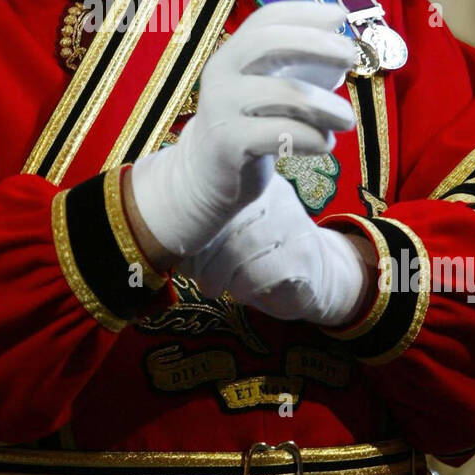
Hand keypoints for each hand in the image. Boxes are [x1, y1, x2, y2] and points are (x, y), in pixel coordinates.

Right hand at [128, 1, 356, 258]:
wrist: (206, 172)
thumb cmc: (250, 122)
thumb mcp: (266, 86)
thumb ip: (298, 66)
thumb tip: (345, 46)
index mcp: (233, 52)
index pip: (267, 18)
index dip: (305, 12)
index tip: (341, 15)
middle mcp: (221, 72)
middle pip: (267, 42)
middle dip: (316, 43)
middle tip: (350, 55)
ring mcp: (222, 107)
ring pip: (284, 93)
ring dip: (328, 105)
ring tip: (347, 119)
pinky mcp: (230, 143)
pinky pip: (283, 133)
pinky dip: (314, 138)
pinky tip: (325, 144)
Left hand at [180, 170, 372, 327]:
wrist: (314, 276)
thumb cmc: (254, 255)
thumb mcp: (223, 236)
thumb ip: (196, 230)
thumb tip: (161, 240)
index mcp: (250, 184)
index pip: (210, 198)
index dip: (193, 232)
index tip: (184, 251)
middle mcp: (274, 195)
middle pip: (223, 224)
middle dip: (204, 258)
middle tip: (200, 277)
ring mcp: (292, 222)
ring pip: (240, 248)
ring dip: (222, 275)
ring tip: (218, 285)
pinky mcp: (303, 254)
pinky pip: (262, 272)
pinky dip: (245, 288)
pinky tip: (244, 290)